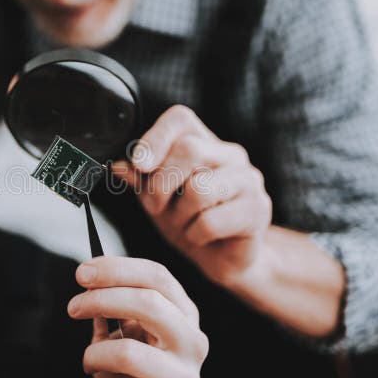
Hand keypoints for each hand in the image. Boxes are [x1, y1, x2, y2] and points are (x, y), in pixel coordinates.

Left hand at [68, 256, 207, 377]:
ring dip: (94, 355)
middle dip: (101, 300)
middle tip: (73, 308)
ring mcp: (187, 377)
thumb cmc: (136, 372)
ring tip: (89, 362)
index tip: (82, 273)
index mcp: (184, 313)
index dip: (117, 269)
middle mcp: (192, 341)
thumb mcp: (127, 333)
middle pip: (149, 303)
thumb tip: (89, 276)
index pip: (157, 276)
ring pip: (129, 353)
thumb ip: (112, 306)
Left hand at [111, 105, 272, 287]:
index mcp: (204, 142)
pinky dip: (196, 235)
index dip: (155, 138)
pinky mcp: (258, 209)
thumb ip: (141, 180)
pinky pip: (211, 221)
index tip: (138, 164)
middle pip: (189, 150)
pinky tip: (202, 237)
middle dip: (160, 184)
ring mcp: (249, 179)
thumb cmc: (189, 222)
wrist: (221, 258)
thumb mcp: (156, 199)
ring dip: (179, 216)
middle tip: (155, 207)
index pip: (180, 118)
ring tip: (184, 225)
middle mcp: (230, 154)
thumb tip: (119, 166)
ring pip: (199, 189)